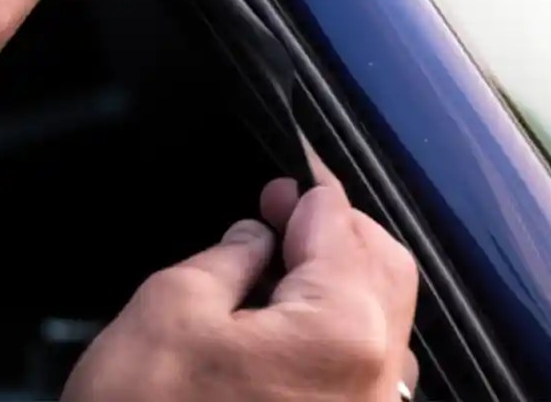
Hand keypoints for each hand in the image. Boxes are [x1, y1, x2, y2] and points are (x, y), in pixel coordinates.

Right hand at [62, 177, 419, 401]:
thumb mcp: (168, 314)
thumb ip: (226, 259)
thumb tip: (257, 239)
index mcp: (343, 330)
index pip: (340, 225)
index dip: (308, 188)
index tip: (287, 174)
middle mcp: (376, 377)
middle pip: (382, 268)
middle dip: (337, 230)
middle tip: (279, 215)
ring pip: (379, 319)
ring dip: (340, 279)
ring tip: (280, 265)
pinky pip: (363, 367)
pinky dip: (335, 330)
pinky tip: (289, 324)